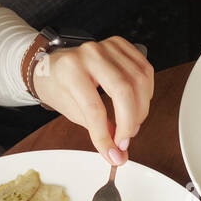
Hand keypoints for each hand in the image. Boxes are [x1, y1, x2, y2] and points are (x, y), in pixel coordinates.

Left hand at [32, 37, 154, 164]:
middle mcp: (90, 54)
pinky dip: (146, 91)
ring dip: (141, 109)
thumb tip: (118, 155)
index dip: (107, 136)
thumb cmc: (59, 86)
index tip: (113, 152)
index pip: (95, 108)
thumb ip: (98, 132)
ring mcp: (107, 47)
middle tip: (124, 140)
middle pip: (124, 91)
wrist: (54, 66)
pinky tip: (137, 102)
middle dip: (129, 122)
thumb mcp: (73, 111)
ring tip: (131, 123)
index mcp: (71, 70)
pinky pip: (145, 69)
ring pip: (140, 80)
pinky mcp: (121, 45)